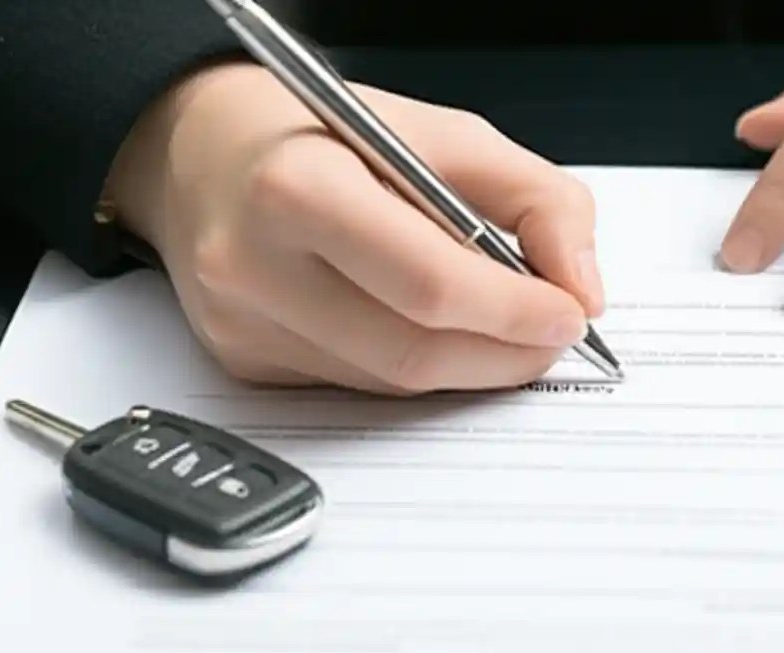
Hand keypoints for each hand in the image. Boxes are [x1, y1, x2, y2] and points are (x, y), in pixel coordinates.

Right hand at [104, 63, 602, 393]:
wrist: (201, 151)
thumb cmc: (322, 135)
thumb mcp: (444, 134)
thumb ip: (536, 199)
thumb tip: (582, 288)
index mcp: (298, 187)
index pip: (428, 282)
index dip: (515, 311)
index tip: (570, 313)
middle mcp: (253, 265)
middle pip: (413, 350)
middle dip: (505, 352)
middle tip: (551, 332)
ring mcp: (243, 326)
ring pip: (391, 382)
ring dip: (469, 365)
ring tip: (502, 326)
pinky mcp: (246, 364)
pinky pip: (358, 387)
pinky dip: (416, 367)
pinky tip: (431, 328)